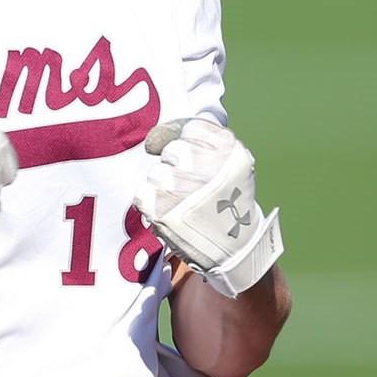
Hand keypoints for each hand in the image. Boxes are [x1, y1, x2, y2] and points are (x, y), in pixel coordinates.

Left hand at [135, 117, 283, 297]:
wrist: (234, 248)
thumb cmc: (228, 199)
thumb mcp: (231, 161)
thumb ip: (200, 140)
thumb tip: (151, 140)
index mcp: (226, 148)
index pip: (190, 128)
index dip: (191, 145)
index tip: (201, 164)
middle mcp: (204, 165)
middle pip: (172, 151)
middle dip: (179, 167)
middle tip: (195, 189)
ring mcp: (181, 187)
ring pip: (156, 173)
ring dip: (166, 187)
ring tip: (186, 204)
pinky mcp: (161, 209)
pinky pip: (142, 194)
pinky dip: (153, 204)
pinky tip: (172, 213)